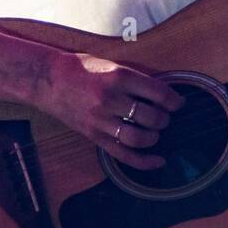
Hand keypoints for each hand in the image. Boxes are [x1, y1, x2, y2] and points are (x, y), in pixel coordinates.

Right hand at [33, 51, 184, 169]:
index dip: (174, 100)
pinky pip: (122, 154)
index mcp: (119, 77)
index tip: (179, 103)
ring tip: (156, 132)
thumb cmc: (81, 68)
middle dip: (165, 119)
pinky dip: (143, 161)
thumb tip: (163, 93)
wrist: (47, 79)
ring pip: (138, 138)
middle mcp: (111, 99)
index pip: (158, 93)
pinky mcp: (93, 136)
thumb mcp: (111, 65)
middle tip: (165, 117)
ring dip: (154, 137)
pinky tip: (158, 161)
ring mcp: (101, 120)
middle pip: (151, 117)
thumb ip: (135, 80)